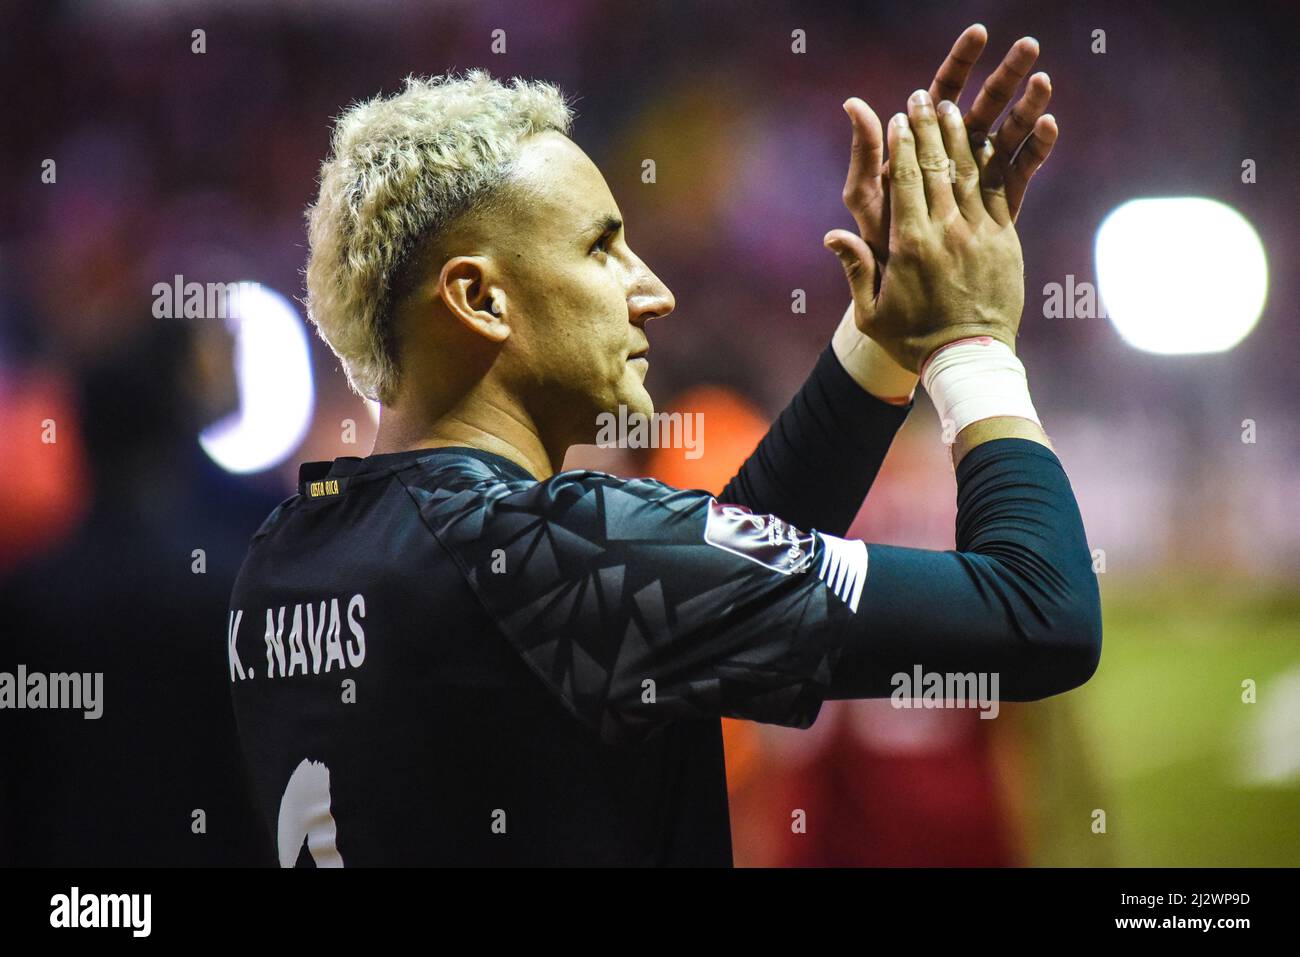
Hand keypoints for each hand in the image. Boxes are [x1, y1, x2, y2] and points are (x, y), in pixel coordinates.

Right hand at [826, 91, 1024, 372]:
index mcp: (910, 245)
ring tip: (949, 107)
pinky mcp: (1005, 239)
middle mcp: (945, 232)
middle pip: (935, 166)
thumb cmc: (913, 341)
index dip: (900, 144)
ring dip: (957, 135)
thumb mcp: (871, 313)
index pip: (904, 180)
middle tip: (919, 98)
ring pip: (968, 171)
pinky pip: (999, 190)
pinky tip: (983, 140)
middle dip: (926, 128)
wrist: (969, 358)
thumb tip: (832, 236)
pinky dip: (990, 161)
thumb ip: (855, 270)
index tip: (896, 118)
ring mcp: (979, 233)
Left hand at [841, 24, 1056, 261]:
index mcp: (922, 146)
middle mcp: (952, 156)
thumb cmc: (877, 243)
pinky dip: (1036, 150)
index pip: (941, 93)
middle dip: (1005, 74)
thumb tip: (853, 103)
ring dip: (1028, 105)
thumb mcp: (864, 196)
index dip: (960, 62)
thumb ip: (864, 154)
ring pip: (1008, 133)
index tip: (980, 31)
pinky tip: (1050, 126)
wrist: (904, 295)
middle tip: (1029, 44)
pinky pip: (1020, 172)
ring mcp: (978, 178)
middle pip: (982, 105)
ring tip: (1045, 80)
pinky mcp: (1000, 205)